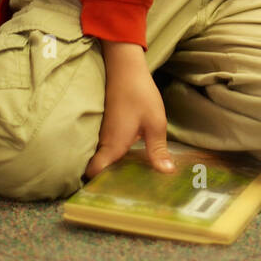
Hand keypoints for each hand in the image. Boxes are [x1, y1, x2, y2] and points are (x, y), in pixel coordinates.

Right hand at [85, 40, 174, 179]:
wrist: (124, 67)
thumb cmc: (140, 94)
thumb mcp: (155, 123)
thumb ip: (157, 150)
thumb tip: (166, 173)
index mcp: (113, 145)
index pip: (94, 173)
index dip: (99, 185)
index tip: (114, 193)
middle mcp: (102, 141)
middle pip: (97, 168)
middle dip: (107, 179)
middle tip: (128, 190)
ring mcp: (102, 132)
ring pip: (100, 156)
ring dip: (111, 165)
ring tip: (132, 178)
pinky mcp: (106, 124)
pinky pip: (104, 145)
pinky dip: (113, 153)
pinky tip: (130, 155)